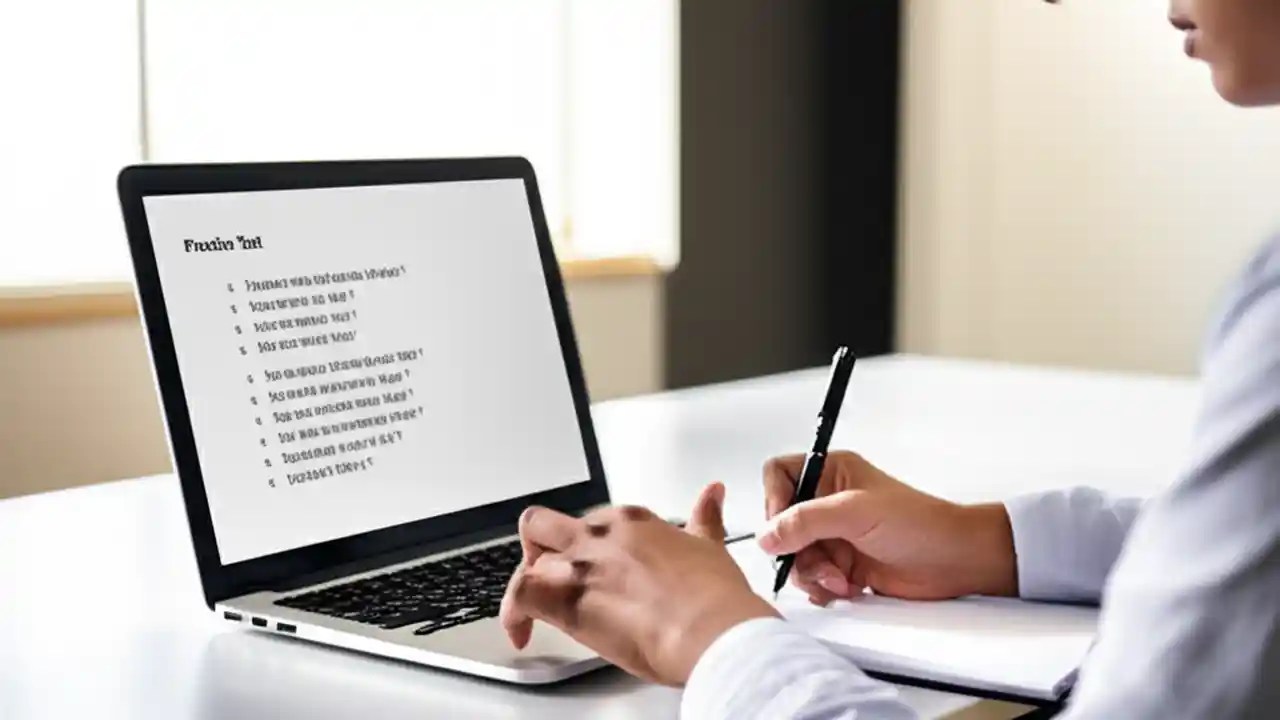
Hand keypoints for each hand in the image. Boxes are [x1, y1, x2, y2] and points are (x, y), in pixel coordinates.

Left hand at [500, 483, 776, 685]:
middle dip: (541, 549)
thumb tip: (712, 494)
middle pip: (544, 526)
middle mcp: (600, 536)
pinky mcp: (564, 597)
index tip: (597, 567)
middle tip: (553, 578)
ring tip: (537, 611)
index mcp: (631, 522)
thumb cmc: (712, 598)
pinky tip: (522, 632)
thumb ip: (705, 519)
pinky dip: (512, 613)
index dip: (589, 548)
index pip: (592, 523)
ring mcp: (580, 564)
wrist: (708, 629)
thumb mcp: (709, 547)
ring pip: (528, 558)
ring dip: (528, 583)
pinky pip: (518, 594)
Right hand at [759, 451, 1016, 603]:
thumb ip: (807, 520)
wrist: (956, 562)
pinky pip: (812, 578)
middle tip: (818, 561)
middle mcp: (828, 502)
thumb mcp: (857, 513)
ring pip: (794, 555)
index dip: (774, 500)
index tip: (782, 527)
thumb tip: (767, 536)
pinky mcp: (842, 565)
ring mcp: (834, 535)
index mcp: (831, 473)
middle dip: (796, 549)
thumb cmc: (920, 524)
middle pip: (781, 524)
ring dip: (813, 573)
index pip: (780, 476)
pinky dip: (824, 588)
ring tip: (840, 579)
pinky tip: (848, 589)